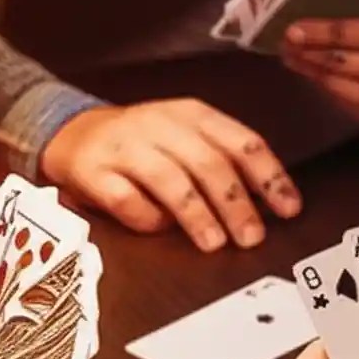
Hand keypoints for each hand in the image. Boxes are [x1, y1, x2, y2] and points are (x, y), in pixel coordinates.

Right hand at [40, 98, 301, 251]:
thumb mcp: (188, 138)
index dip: (269, 177)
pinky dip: (145, 217)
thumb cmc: (144, 143)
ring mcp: (124, 146)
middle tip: (252, 237)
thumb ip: (226, 162)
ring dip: (197, 214)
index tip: (288, 209)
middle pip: (209, 163)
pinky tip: (160, 230)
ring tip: (215, 242)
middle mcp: (160, 124)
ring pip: (169, 179)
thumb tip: (271, 201)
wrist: (70, 130)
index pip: (242, 143)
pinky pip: (124, 198)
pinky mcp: (92, 170)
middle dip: (236, 203)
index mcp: (192, 115)